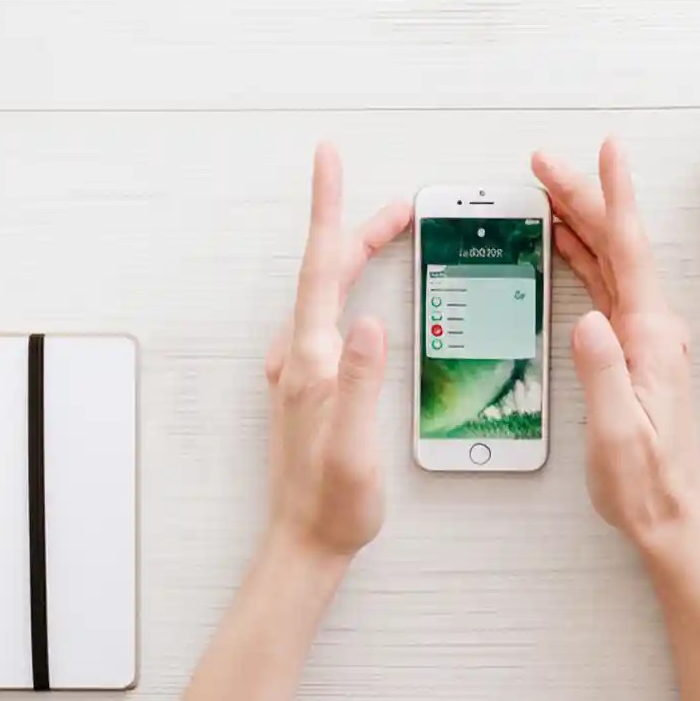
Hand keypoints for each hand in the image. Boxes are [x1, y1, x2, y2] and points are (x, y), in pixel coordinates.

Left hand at [263, 142, 411, 559]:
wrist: (305, 540)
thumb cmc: (333, 500)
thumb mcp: (353, 444)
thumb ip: (360, 381)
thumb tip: (371, 321)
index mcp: (311, 360)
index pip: (320, 268)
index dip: (329, 210)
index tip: (328, 161)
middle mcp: (298, 356)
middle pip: (327, 272)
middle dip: (360, 227)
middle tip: (401, 203)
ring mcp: (299, 369)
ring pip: (328, 293)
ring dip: (356, 254)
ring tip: (391, 231)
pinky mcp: (307, 383)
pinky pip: (329, 317)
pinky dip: (350, 288)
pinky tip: (364, 295)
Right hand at [532, 138, 699, 550]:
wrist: (669, 512)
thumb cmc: (644, 479)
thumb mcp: (616, 430)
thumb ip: (603, 372)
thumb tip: (587, 318)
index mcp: (651, 336)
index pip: (630, 251)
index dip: (615, 197)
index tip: (609, 152)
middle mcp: (653, 327)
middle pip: (616, 245)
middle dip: (582, 197)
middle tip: (545, 164)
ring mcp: (645, 337)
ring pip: (610, 261)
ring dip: (581, 222)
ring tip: (549, 191)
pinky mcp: (634, 350)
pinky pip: (606, 287)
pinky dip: (584, 258)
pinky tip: (566, 246)